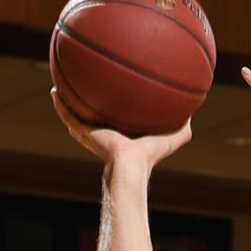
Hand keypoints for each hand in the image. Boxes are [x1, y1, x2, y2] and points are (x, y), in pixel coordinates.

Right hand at [50, 88, 191, 168]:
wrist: (130, 164)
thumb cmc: (150, 155)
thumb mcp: (173, 136)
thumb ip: (185, 124)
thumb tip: (196, 108)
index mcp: (122, 135)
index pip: (115, 121)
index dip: (113, 109)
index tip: (112, 94)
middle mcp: (104, 134)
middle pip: (92, 117)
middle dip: (88, 104)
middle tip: (83, 86)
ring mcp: (91, 134)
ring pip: (75, 116)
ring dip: (67, 102)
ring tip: (59, 87)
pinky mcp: (83, 132)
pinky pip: (68, 116)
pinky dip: (60, 105)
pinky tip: (54, 91)